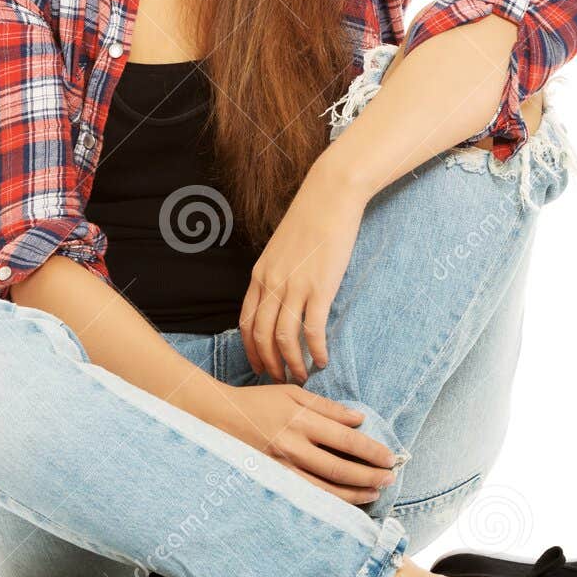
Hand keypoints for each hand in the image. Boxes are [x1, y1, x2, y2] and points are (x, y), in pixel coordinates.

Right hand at [214, 383, 398, 505]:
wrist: (218, 418)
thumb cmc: (259, 402)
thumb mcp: (292, 393)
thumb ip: (327, 407)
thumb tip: (358, 419)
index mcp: (301, 420)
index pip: (346, 440)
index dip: (372, 450)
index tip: (390, 456)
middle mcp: (293, 446)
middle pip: (341, 468)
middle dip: (370, 475)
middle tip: (391, 477)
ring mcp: (282, 467)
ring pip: (326, 488)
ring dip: (355, 493)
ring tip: (375, 492)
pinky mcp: (273, 481)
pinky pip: (307, 496)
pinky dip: (330, 502)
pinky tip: (346, 503)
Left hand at [239, 161, 366, 382]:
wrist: (329, 196)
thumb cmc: (310, 220)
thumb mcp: (282, 248)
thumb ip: (277, 273)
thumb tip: (280, 296)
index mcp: (260, 275)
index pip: (246, 322)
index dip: (251, 349)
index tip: (260, 366)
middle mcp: (272, 284)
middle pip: (261, 336)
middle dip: (269, 363)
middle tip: (280, 380)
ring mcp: (294, 286)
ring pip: (284, 338)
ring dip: (291, 363)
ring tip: (302, 376)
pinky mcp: (320, 288)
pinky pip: (312, 329)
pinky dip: (315, 350)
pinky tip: (322, 360)